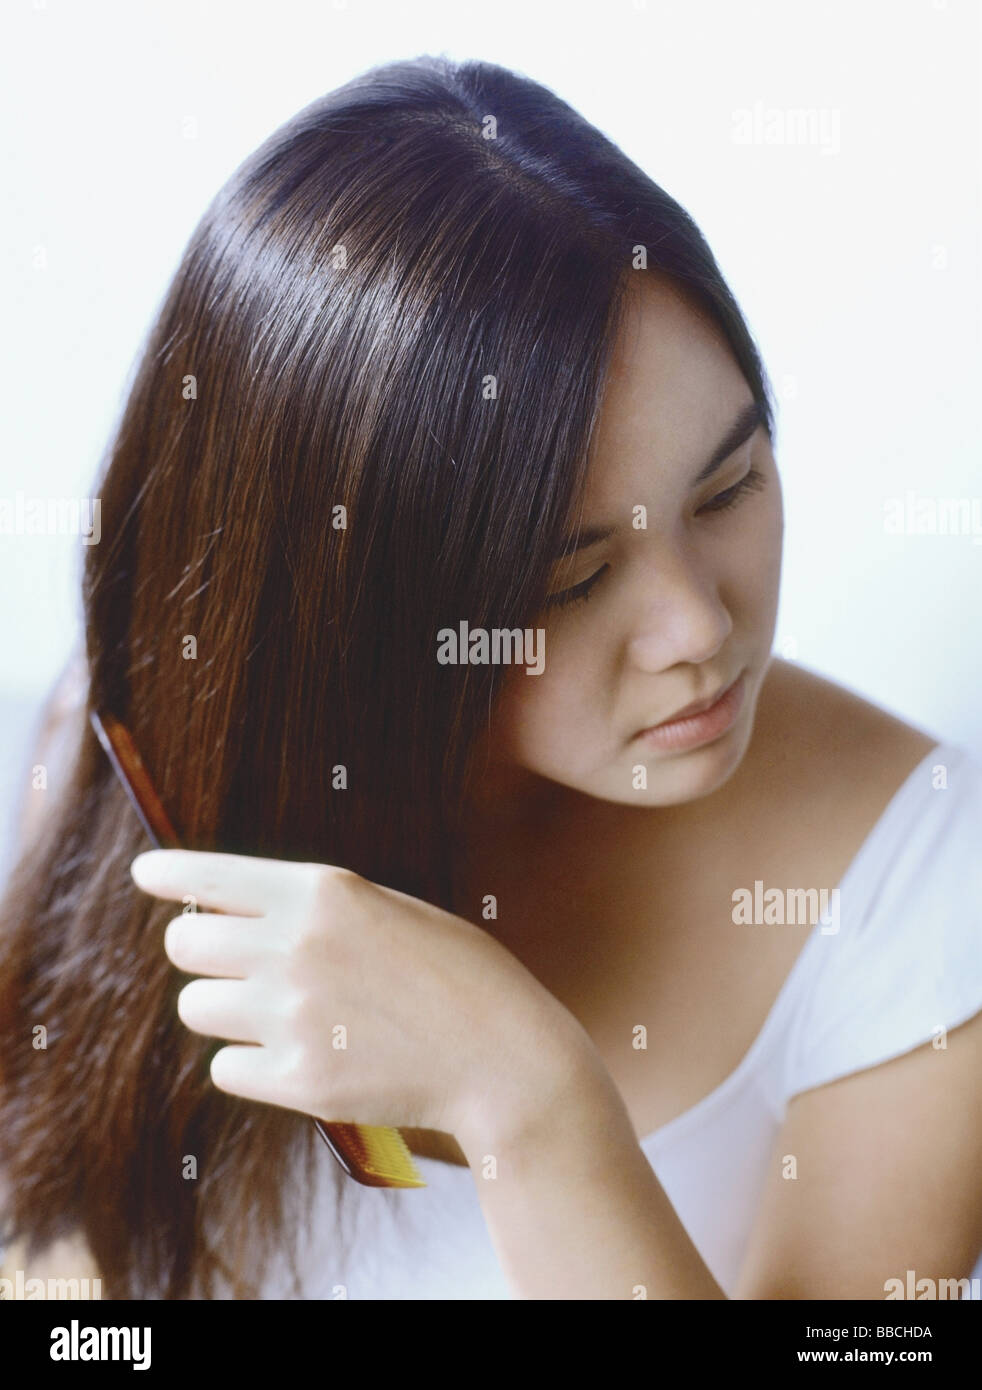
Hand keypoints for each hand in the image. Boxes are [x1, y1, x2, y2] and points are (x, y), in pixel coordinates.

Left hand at [130, 849, 581, 1150]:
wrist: (504, 1056)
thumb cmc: (457, 975)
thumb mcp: (390, 911)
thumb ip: (314, 909)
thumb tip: (231, 916)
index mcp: (323, 893)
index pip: (211, 876)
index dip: (168, 873)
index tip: (145, 873)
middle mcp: (295, 946)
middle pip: (184, 945)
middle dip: (199, 951)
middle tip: (233, 963)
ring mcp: (292, 1015)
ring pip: (197, 1007)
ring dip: (226, 1009)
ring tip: (281, 1014)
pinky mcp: (298, 1079)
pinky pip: (226, 1067)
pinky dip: (250, 1063)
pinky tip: (298, 1055)